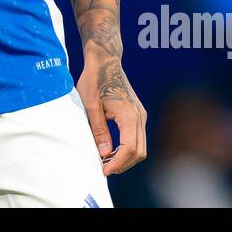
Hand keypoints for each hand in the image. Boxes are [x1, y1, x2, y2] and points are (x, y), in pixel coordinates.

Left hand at [76, 51, 146, 175]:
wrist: (105, 60)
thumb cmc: (94, 79)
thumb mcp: (90, 106)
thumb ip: (99, 130)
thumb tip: (103, 154)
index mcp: (129, 115)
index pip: (130, 149)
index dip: (117, 164)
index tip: (103, 171)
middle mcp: (139, 116)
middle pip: (139, 152)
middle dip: (122, 164)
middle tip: (103, 169)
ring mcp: (140, 114)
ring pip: (140, 146)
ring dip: (125, 157)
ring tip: (105, 161)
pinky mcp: (137, 113)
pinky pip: (137, 137)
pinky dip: (127, 148)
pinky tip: (111, 149)